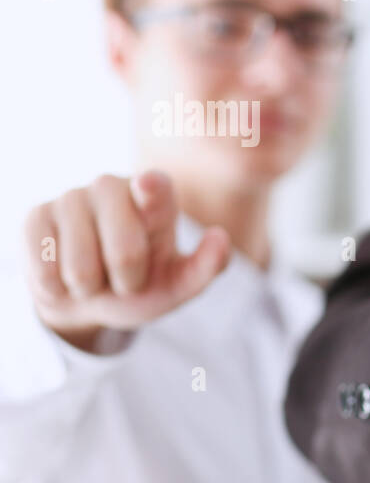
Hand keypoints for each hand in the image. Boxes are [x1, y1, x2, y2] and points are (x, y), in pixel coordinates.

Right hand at [22, 170, 231, 350]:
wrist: (87, 297)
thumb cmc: (141, 284)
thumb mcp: (178, 284)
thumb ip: (206, 267)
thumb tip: (220, 238)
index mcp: (156, 196)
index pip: (156, 189)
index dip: (151, 191)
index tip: (147, 187)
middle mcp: (113, 185)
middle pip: (124, 250)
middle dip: (128, 280)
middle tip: (127, 278)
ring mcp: (71, 197)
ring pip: (80, 266)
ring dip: (91, 287)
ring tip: (94, 275)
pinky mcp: (36, 216)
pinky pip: (44, 268)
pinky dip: (58, 287)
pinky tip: (62, 273)